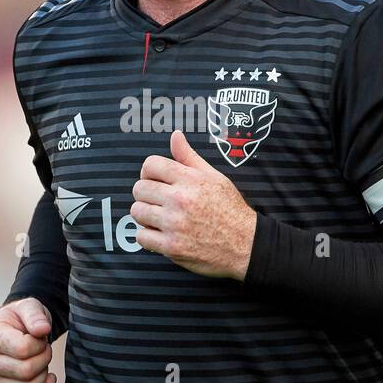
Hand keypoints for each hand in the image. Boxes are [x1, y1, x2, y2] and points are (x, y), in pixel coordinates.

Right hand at [0, 297, 57, 382]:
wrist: (11, 331)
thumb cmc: (20, 318)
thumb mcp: (28, 306)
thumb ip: (35, 314)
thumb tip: (43, 330)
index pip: (23, 350)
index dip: (40, 343)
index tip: (40, 335)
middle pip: (27, 372)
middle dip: (44, 358)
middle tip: (44, 347)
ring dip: (44, 374)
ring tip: (41, 360)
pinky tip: (47, 376)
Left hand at [131, 129, 257, 279]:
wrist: (246, 244)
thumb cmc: (230, 209)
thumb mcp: (214, 177)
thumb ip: (189, 157)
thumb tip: (175, 136)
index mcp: (190, 179)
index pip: (150, 164)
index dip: (148, 171)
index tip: (155, 180)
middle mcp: (180, 199)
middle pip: (139, 188)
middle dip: (146, 194)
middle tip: (158, 201)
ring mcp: (174, 224)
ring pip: (137, 211)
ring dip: (145, 215)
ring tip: (159, 217)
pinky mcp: (171, 247)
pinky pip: (141, 236)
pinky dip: (147, 236)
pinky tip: (160, 233)